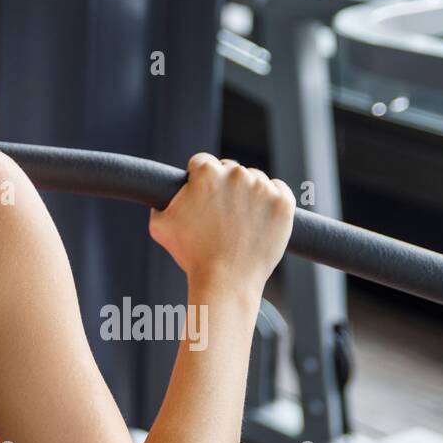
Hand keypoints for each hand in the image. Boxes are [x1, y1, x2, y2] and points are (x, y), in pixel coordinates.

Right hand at [149, 153, 295, 300]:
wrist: (226, 281)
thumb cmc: (191, 254)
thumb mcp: (160, 225)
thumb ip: (159, 203)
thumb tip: (161, 196)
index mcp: (206, 172)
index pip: (202, 162)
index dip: (198, 178)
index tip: (202, 195)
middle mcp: (235, 174)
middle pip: (229, 169)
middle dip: (225, 186)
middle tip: (221, 213)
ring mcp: (262, 188)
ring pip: (255, 180)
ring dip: (249, 193)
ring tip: (241, 221)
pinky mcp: (283, 203)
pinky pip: (280, 189)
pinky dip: (272, 200)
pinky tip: (261, 216)